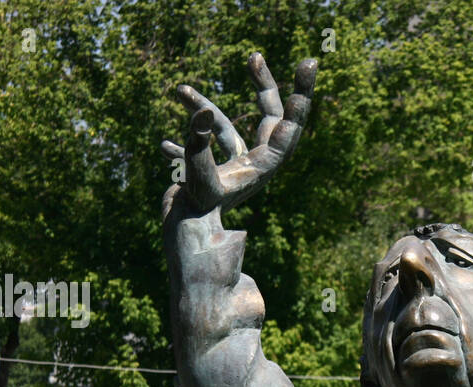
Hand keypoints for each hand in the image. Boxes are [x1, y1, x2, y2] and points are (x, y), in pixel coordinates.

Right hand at [161, 53, 316, 218]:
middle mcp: (253, 164)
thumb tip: (202, 112)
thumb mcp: (197, 178)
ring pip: (225, 128)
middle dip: (263, 86)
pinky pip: (203, 151)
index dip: (299, 97)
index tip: (307, 65)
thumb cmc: (199, 219)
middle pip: (268, 117)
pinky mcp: (212, 177)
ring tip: (179, 89)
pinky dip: (186, 145)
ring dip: (202, 107)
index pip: (287, 126)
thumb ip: (197, 145)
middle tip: (254, 54)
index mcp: (263, 166)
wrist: (186, 247)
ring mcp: (233, 169)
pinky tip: (164, 147)